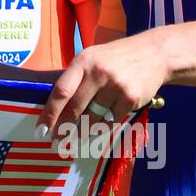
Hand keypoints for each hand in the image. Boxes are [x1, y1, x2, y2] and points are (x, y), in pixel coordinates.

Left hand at [38, 33, 166, 137]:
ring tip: (77, 138)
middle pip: (75, 108)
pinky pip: (111, 120)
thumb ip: (76, 77)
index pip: (61, 91)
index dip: (50, 113)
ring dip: (83, 131)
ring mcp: (116, 86)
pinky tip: (101, 125)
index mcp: (83, 62)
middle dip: (64, 128)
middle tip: (57, 142)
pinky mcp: (131, 98)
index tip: (41, 130)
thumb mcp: (92, 58)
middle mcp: (98, 73)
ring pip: (93, 118)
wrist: (154, 54)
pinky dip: (104, 125)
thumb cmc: (116, 58)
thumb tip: (55, 106)